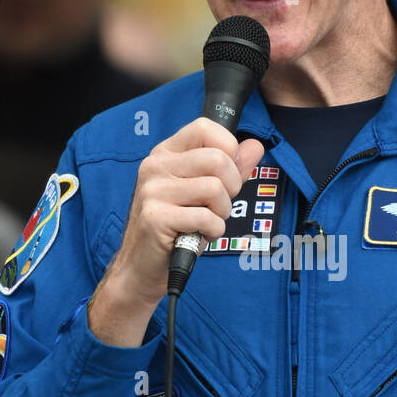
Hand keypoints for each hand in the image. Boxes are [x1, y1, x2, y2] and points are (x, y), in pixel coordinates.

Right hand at [89, 118, 264, 345]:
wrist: (141, 268)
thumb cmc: (175, 229)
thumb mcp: (203, 195)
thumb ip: (230, 169)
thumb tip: (255, 146)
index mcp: (165, 154)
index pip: (205, 128)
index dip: (228, 149)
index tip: (227, 175)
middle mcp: (155, 166)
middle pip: (217, 159)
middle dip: (232, 188)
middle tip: (218, 207)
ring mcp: (152, 191)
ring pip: (215, 189)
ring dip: (222, 213)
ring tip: (207, 223)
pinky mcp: (155, 217)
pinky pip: (207, 217)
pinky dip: (213, 231)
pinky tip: (199, 235)